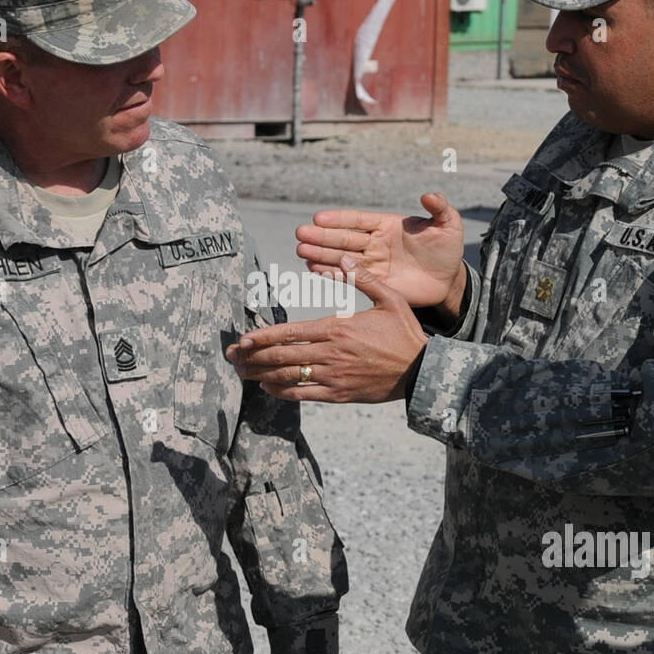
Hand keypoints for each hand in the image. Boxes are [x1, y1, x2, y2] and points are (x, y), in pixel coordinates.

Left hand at [228, 257, 428, 402]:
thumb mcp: (391, 299)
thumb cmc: (406, 334)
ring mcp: (333, 376)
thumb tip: (344, 258)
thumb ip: (363, 278)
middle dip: (252, 357)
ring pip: (287, 377)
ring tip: (242, 373)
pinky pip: (303, 395)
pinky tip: (269, 388)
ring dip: (261, 375)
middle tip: (232, 357)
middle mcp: (330, 354)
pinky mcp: (339, 395)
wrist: (422, 371)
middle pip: (281, 356)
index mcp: (337, 328)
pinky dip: (282, 392)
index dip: (262, 337)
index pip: (290, 332)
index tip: (243, 339)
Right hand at [296, 192, 465, 309]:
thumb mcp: (449, 225)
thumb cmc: (447, 248)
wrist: (448, 279)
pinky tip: (313, 269)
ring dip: (320, 254)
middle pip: (344, 238)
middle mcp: (375, 242)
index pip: (359, 220)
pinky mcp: (373, 282)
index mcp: (387, 225)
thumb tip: (429, 195)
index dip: (340, 219)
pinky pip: (348, 277)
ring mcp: (372, 263)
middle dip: (322, 236)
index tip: (319, 217)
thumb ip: (440, 209)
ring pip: (341, 257)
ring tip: (301, 252)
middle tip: (301, 234)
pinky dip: (331, 274)